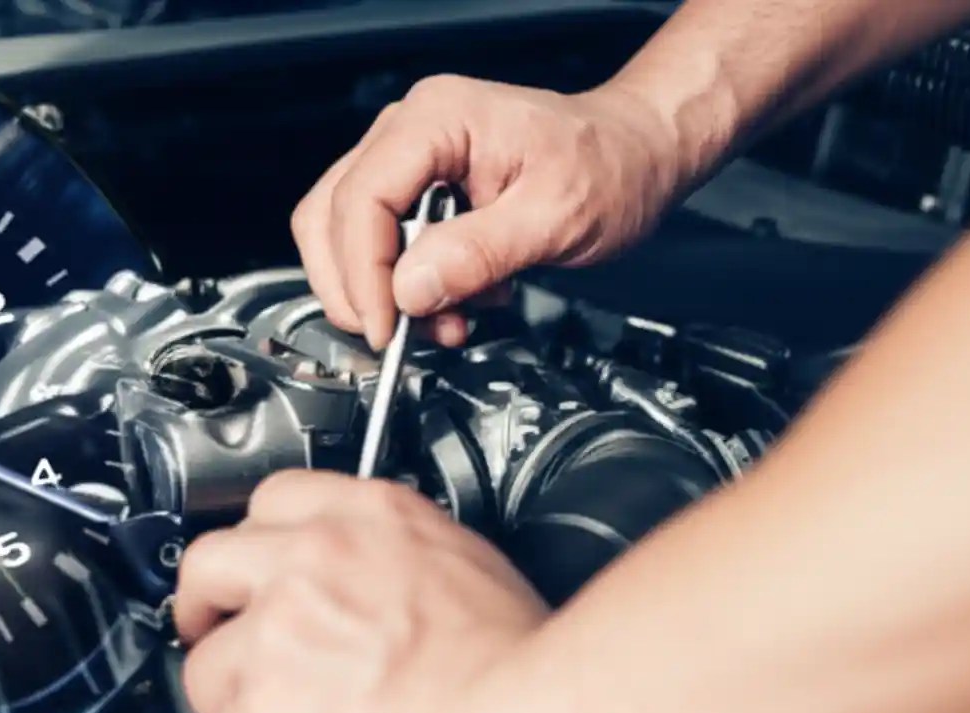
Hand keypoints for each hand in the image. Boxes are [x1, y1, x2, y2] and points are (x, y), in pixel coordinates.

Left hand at [174, 470, 548, 712]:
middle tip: (221, 631)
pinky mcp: (261, 696)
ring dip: (235, 684)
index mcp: (370, 514)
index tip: (255, 564)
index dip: (261, 540)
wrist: (522, 707)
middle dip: (213, 602)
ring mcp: (279, 627)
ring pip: (208, 657)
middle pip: (211, 560)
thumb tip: (359, 565)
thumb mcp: (456, 559)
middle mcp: (314, 558)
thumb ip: (388, 549)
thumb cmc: (507, 653)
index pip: (275, 496)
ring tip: (278, 704)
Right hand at [292, 75, 684, 348]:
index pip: (361, 200)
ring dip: (381, 293)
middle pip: (332, 216)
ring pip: (347, 234)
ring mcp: (410, 160)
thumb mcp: (555, 217)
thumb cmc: (610, 164)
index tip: (386, 328)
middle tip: (397, 336)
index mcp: (437, 119)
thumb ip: (478, 253)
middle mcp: (410, 131)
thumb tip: (409, 290)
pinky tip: (454, 300)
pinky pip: (382, 243)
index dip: (363, 274)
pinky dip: (405, 286)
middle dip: (359, 288)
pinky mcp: (419, 190)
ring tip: (441, 321)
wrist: (637, 155)